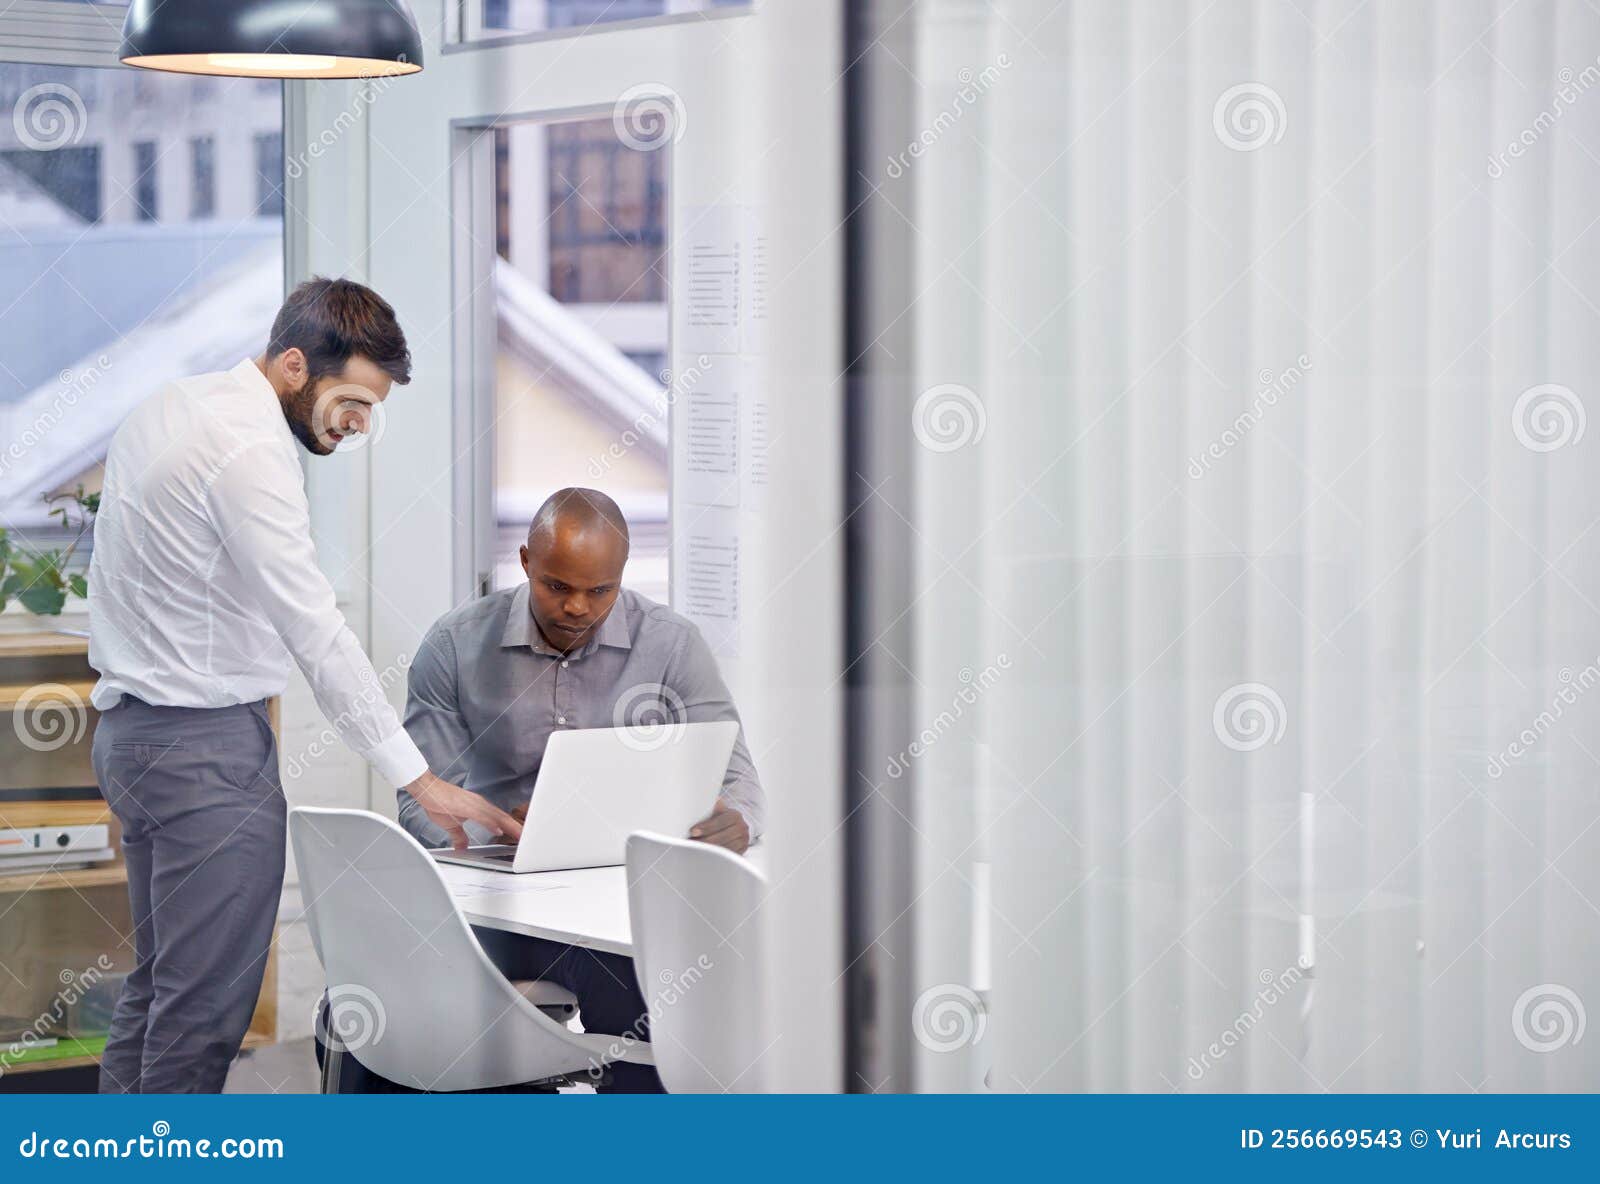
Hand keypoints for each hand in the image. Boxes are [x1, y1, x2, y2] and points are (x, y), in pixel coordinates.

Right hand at [406, 771, 523, 850]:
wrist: (426, 788)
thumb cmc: (438, 801)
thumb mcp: (451, 824)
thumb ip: (459, 836)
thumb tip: (462, 847)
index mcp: (479, 808)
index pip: (500, 819)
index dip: (512, 828)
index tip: (521, 837)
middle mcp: (480, 804)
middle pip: (504, 817)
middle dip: (517, 828)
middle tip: (529, 838)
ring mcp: (474, 804)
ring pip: (497, 816)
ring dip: (510, 826)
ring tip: (521, 836)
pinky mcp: (466, 805)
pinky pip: (482, 816)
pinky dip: (491, 823)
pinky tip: (498, 829)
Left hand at [689, 800, 749, 853]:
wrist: (733, 827)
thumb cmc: (720, 818)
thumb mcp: (717, 809)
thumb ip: (711, 807)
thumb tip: (703, 801)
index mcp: (735, 815)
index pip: (720, 821)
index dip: (706, 827)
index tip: (693, 831)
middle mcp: (742, 828)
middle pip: (721, 837)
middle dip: (704, 841)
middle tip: (690, 843)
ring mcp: (742, 841)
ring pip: (724, 849)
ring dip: (708, 851)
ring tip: (694, 850)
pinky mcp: (740, 852)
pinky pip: (726, 857)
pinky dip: (714, 858)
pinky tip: (704, 856)